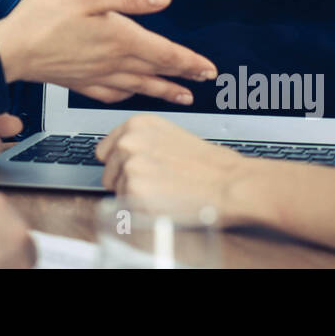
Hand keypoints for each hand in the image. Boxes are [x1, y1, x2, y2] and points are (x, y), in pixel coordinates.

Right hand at [0, 0, 216, 105]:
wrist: (11, 48)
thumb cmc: (44, 18)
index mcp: (120, 38)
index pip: (165, 53)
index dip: (190, 62)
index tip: (209, 69)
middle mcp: (113, 61)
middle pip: (157, 72)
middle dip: (184, 77)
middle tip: (204, 82)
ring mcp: (96, 75)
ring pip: (140, 85)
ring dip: (163, 91)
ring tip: (181, 96)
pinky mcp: (79, 82)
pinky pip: (112, 93)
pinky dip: (128, 95)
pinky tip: (130, 94)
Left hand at [97, 114, 249, 223]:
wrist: (229, 183)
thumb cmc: (209, 163)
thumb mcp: (170, 136)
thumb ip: (142, 142)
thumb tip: (123, 156)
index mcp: (137, 124)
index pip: (105, 150)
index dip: (119, 164)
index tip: (133, 170)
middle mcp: (128, 142)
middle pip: (108, 173)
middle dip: (126, 182)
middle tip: (157, 185)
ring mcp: (129, 167)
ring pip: (118, 193)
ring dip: (135, 197)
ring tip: (165, 192)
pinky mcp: (134, 192)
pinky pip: (127, 209)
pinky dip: (142, 211)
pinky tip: (164, 203)